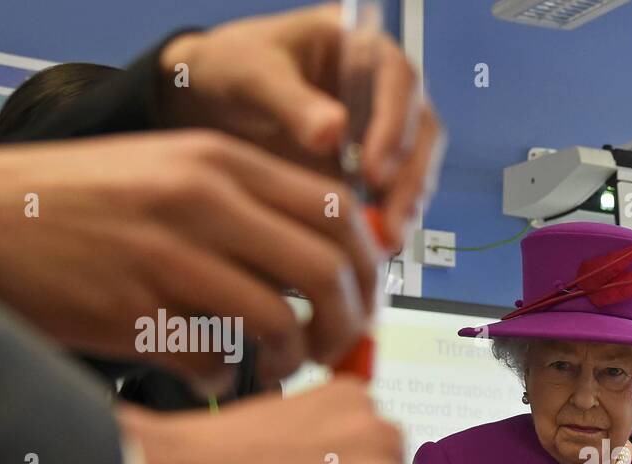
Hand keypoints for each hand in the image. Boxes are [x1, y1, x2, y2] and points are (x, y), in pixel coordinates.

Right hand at [0, 132, 380, 388]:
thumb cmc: (89, 203)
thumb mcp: (176, 171)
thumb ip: (254, 202)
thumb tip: (337, 257)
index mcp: (221, 161)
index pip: (339, 210)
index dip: (368, 266)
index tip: (366, 299)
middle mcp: (202, 201)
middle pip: (326, 270)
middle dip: (349, 323)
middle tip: (339, 348)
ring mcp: (167, 258)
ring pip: (279, 321)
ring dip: (293, 358)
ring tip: (279, 366)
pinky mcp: (134, 313)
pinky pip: (215, 360)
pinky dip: (226, 377)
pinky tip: (214, 373)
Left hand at [158, 3, 445, 249]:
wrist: (211, 98)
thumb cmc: (234, 67)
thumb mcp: (254, 74)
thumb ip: (293, 102)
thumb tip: (334, 133)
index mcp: (364, 50)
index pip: (400, 83)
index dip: (395, 127)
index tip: (373, 171)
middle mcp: (384, 91)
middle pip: (420, 134)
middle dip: (410, 182)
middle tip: (390, 223)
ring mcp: (382, 133)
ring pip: (414, 170)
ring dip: (405, 208)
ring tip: (385, 244)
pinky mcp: (372, 171)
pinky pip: (391, 197)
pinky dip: (386, 221)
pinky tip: (373, 246)